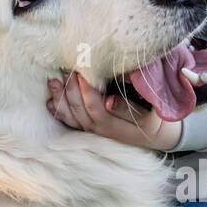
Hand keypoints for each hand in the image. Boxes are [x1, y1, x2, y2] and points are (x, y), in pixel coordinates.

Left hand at [46, 72, 183, 150]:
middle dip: (70, 90)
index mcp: (114, 126)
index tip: (83, 73)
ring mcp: (93, 131)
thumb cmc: (153, 120)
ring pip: (71, 117)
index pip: (94, 109)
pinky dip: (59, 111)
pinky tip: (50, 101)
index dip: (86, 91)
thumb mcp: (149, 115)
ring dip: (61, 99)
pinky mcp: (90, 128)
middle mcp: (99, 130)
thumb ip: (128, 109)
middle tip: (66, 70)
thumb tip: (108, 101)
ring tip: (53, 81)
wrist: (157, 135)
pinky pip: (70, 122)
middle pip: (79, 111)